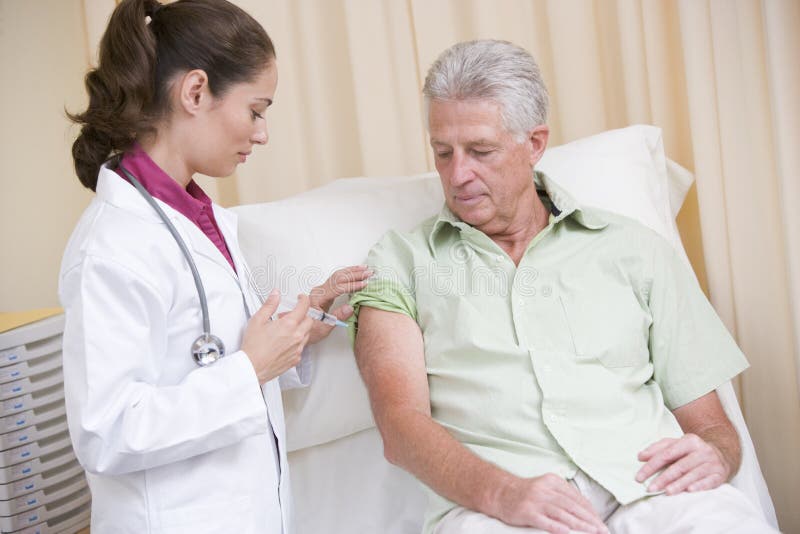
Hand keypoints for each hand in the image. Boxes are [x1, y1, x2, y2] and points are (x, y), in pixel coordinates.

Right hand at [241, 291, 313, 383]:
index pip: (304, 307)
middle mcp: (296, 336)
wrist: (251, 367)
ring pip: (307, 334)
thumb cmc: (253, 347)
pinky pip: (302, 347)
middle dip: (303, 315)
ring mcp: (297, 349)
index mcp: (288, 325)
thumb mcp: (258, 320)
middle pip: (309, 321)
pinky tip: (287, 342)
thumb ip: (269, 305)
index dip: (304, 300)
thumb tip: (275, 294)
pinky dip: (298, 341)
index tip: (301, 298)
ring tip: (288, 329)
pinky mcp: (295, 359)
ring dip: (302, 328)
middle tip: (293, 314)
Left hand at [307, 265, 372, 344]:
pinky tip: (355, 272)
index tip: (364, 284)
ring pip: (338, 276)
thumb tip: (350, 307)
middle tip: (369, 273)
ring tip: (365, 269)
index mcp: (317, 297)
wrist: (300, 330)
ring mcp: (321, 289)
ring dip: (352, 271)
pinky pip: (337, 279)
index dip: (352, 285)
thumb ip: (337, 316)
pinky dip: (347, 274)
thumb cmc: (311, 330)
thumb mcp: (324, 327)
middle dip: (354, 274)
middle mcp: (319, 290)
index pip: (337, 287)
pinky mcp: (325, 291)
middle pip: (338, 278)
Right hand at [493, 473, 607, 533]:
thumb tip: (585, 511)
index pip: (577, 498)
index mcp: (552, 481)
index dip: (591, 511)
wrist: (499, 493)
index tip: (601, 522)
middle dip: (590, 519)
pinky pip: (545, 521)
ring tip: (592, 532)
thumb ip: (562, 495)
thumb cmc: (525, 493)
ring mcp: (535, 501)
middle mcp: (545, 489)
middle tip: (603, 530)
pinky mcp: (527, 512)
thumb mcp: (545, 487)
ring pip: (563, 513)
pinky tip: (568, 533)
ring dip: (580, 524)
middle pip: (572, 505)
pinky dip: (558, 527)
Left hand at [636, 433, 730, 494]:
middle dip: (663, 478)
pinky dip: (699, 486)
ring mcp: (712, 463)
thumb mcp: (676, 445)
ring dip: (679, 484)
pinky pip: (709, 481)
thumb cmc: (692, 451)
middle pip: (679, 466)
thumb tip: (641, 457)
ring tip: (667, 492)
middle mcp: (702, 451)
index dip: (651, 466)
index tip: (639, 477)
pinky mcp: (720, 475)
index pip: (666, 454)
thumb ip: (657, 449)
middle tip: (650, 488)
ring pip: (693, 474)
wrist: (722, 455)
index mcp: (689, 441)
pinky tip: (689, 491)